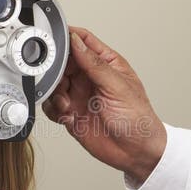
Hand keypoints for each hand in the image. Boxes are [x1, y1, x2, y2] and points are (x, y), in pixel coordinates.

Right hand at [43, 27, 166, 185]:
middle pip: (62, 62)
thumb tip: (76, 42)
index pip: (83, 41)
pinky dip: (53, 110)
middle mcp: (90, 78)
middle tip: (57, 80)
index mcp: (105, 64)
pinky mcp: (71, 113)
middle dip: (55, 70)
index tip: (54, 38)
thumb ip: (94, 64)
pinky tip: (66, 115)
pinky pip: (52, 106)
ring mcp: (79, 95)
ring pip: (54, 84)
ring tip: (66, 104)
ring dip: (55, 93)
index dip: (68, 36)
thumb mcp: (117, 87)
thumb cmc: (137, 118)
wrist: (135, 152)